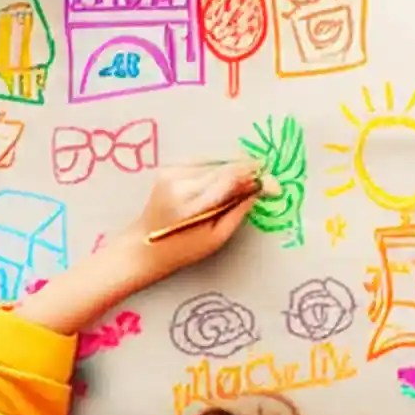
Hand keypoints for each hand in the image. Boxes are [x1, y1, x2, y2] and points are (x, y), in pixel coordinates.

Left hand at [13, 161, 258, 336]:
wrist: (140, 248)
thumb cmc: (180, 250)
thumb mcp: (216, 238)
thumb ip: (238, 210)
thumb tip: (259, 189)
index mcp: (192, 202)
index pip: (232, 177)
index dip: (256, 177)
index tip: (274, 185)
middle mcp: (181, 181)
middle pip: (226, 167)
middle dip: (249, 172)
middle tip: (266, 183)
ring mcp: (172, 172)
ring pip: (216, 163)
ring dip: (234, 171)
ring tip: (246, 185)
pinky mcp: (169, 169)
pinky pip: (204, 164)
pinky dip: (218, 171)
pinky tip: (223, 183)